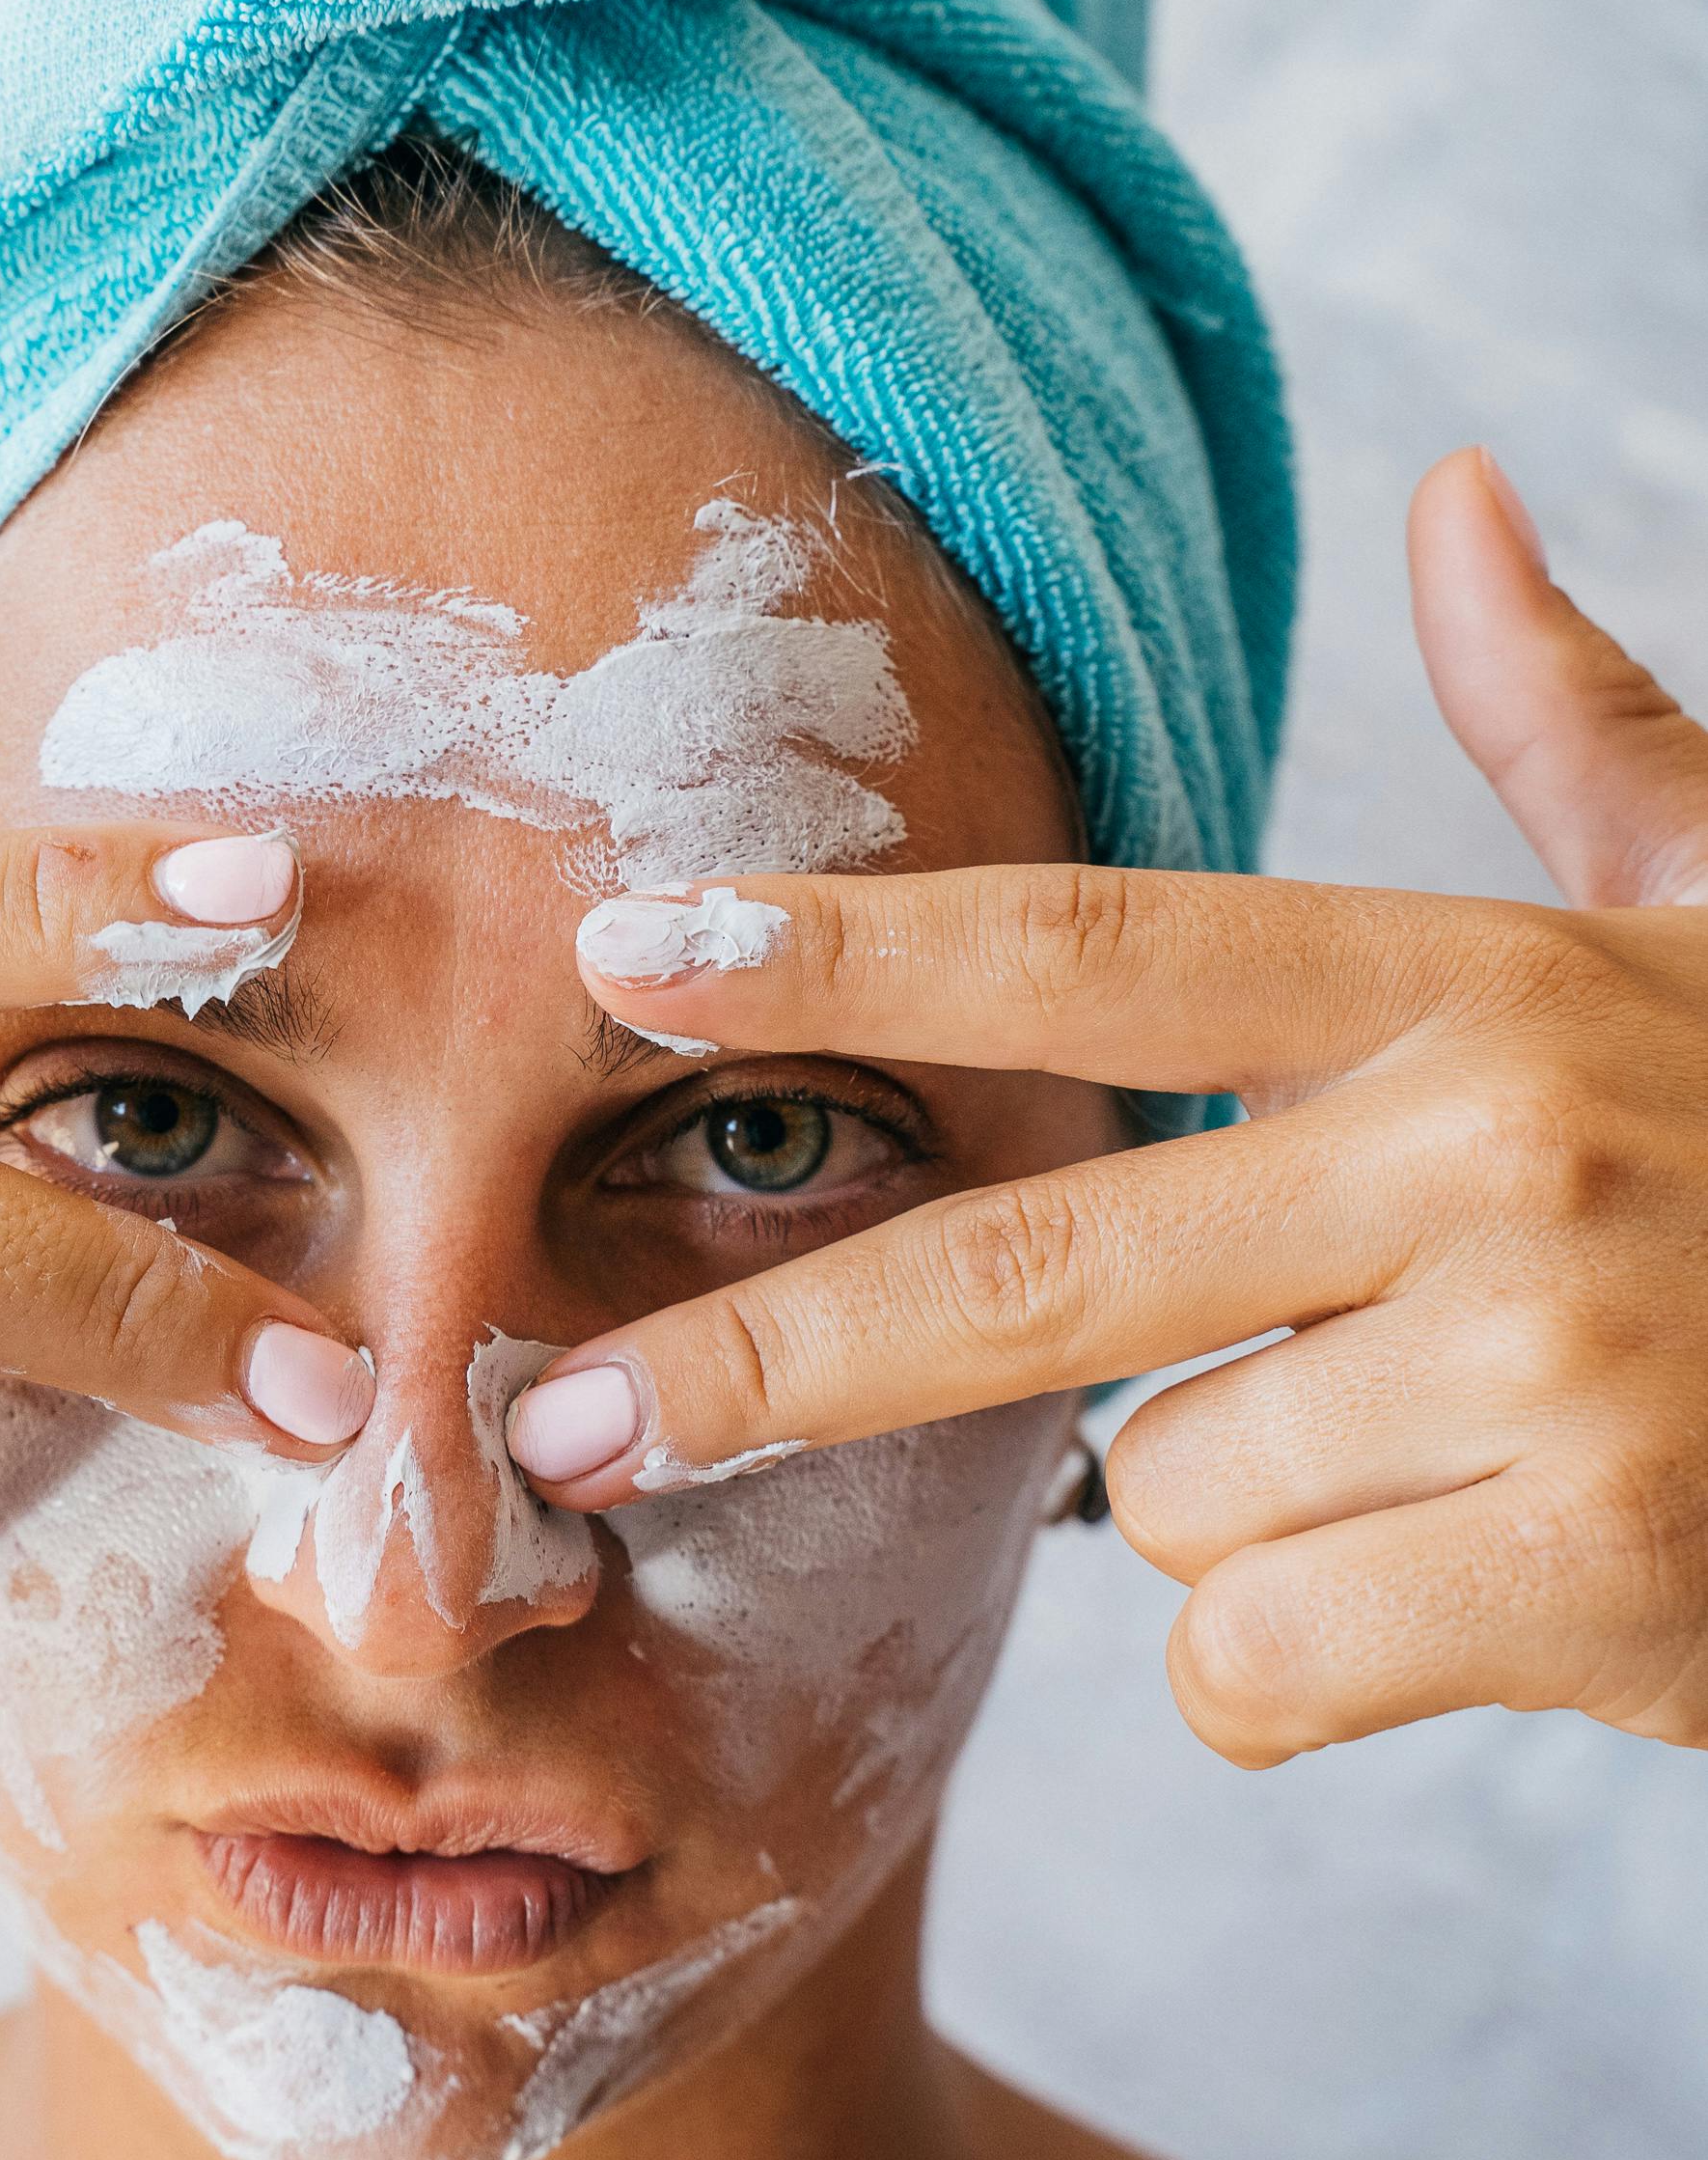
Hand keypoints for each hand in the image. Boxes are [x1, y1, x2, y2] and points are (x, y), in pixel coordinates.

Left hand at [513, 449, 1707, 1770]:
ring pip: (1165, 1496)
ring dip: (1247, 1504)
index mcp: (1487, 986)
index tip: (632, 948)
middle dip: (767, 1356)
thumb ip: (1576, 725)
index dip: (852, 951)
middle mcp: (1495, 1159)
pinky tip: (1473, 1585)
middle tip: (569, 1418)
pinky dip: (1310, 1660)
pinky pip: (1257, 1661)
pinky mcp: (1589, 1581)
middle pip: (1030, 1274)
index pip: (1105, 951)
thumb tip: (1460, 499)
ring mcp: (1548, 1372)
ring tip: (1447, 1449)